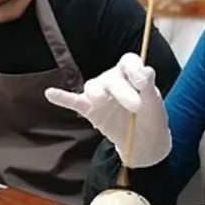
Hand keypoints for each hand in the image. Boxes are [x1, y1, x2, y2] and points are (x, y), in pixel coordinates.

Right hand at [45, 53, 169, 167]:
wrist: (144, 143)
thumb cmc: (151, 118)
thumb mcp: (155, 103)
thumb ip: (148, 87)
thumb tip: (146, 71)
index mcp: (132, 74)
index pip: (128, 61)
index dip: (133, 68)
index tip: (142, 83)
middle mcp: (114, 80)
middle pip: (111, 77)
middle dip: (122, 90)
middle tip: (135, 106)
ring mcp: (100, 95)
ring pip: (93, 86)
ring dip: (96, 92)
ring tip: (101, 100)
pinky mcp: (89, 109)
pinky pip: (74, 101)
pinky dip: (62, 97)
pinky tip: (50, 93)